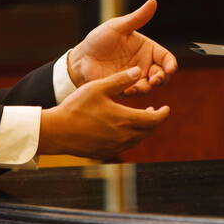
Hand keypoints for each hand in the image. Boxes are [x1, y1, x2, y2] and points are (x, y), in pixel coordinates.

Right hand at [39, 69, 169, 158]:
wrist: (56, 132)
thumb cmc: (76, 107)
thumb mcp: (98, 87)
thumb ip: (120, 80)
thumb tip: (138, 70)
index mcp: (124, 119)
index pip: (154, 120)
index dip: (163, 114)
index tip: (166, 108)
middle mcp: (123, 136)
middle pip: (148, 131)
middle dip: (154, 121)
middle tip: (155, 111)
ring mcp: (114, 147)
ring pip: (137, 139)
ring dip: (143, 129)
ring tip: (141, 118)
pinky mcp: (105, 153)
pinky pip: (125, 146)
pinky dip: (131, 137)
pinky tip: (124, 129)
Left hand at [68, 0, 176, 96]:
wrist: (81, 58)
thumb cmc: (99, 39)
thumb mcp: (118, 26)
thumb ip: (137, 18)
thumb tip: (153, 1)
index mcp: (147, 49)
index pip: (166, 58)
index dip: (171, 64)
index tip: (170, 68)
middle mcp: (144, 64)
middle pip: (162, 75)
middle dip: (162, 79)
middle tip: (155, 80)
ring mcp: (134, 78)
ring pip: (149, 87)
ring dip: (146, 88)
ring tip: (136, 86)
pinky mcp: (124, 88)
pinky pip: (133, 93)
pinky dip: (132, 93)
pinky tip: (126, 90)